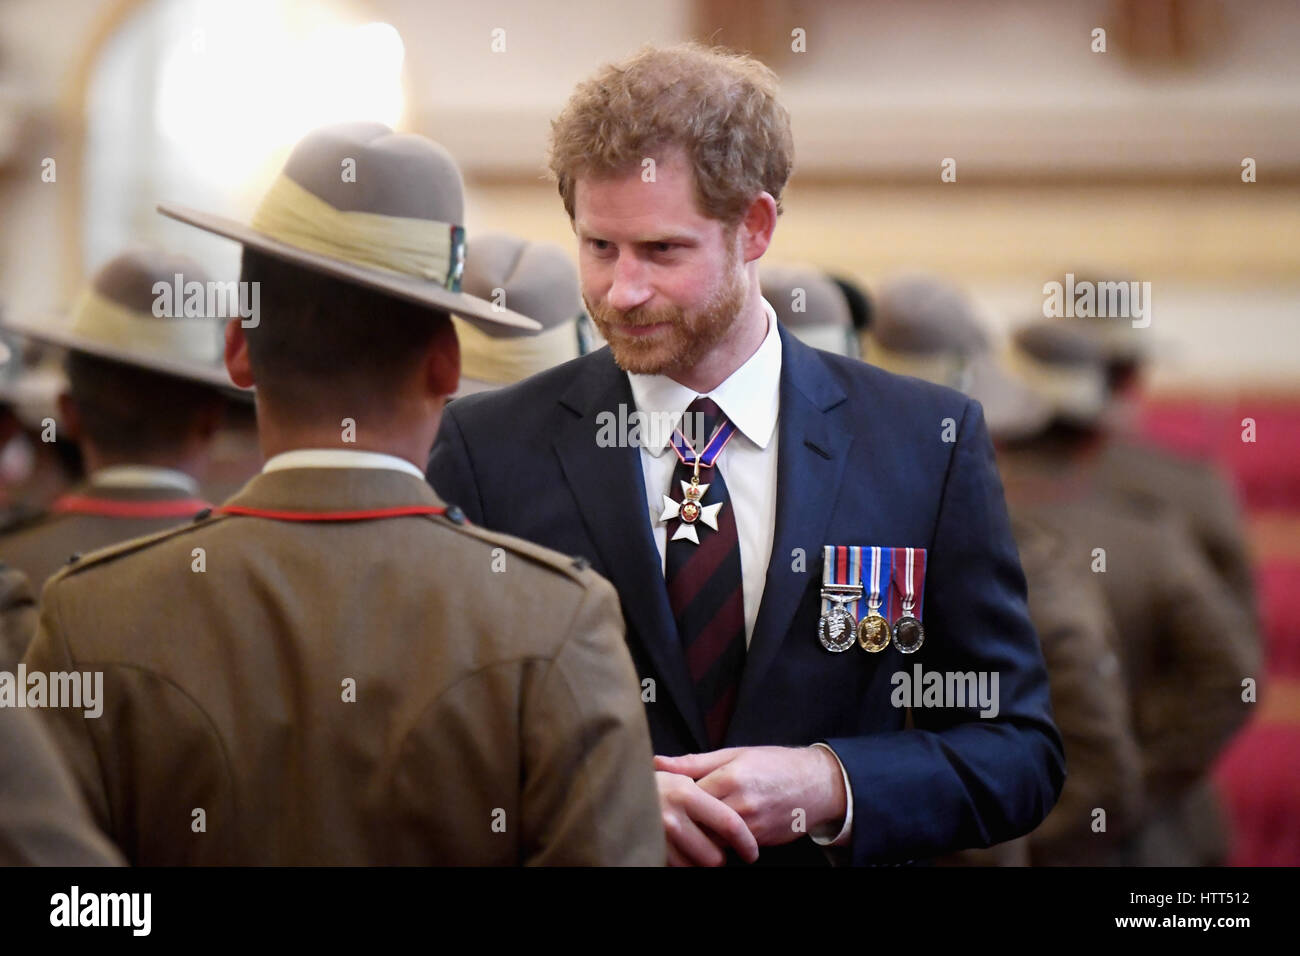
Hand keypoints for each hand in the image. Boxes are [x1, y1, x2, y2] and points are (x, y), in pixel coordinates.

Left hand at [655, 746, 846, 846]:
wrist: (817, 784)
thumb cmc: (774, 764)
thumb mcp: (734, 754)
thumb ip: (693, 762)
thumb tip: (657, 762)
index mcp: (729, 777)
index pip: (686, 796)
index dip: (674, 798)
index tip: (667, 796)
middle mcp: (739, 804)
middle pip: (696, 821)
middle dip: (685, 820)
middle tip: (676, 815)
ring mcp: (751, 826)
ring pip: (712, 839)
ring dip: (702, 834)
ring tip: (696, 823)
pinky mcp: (760, 841)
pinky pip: (730, 847)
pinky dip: (721, 841)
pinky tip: (718, 831)